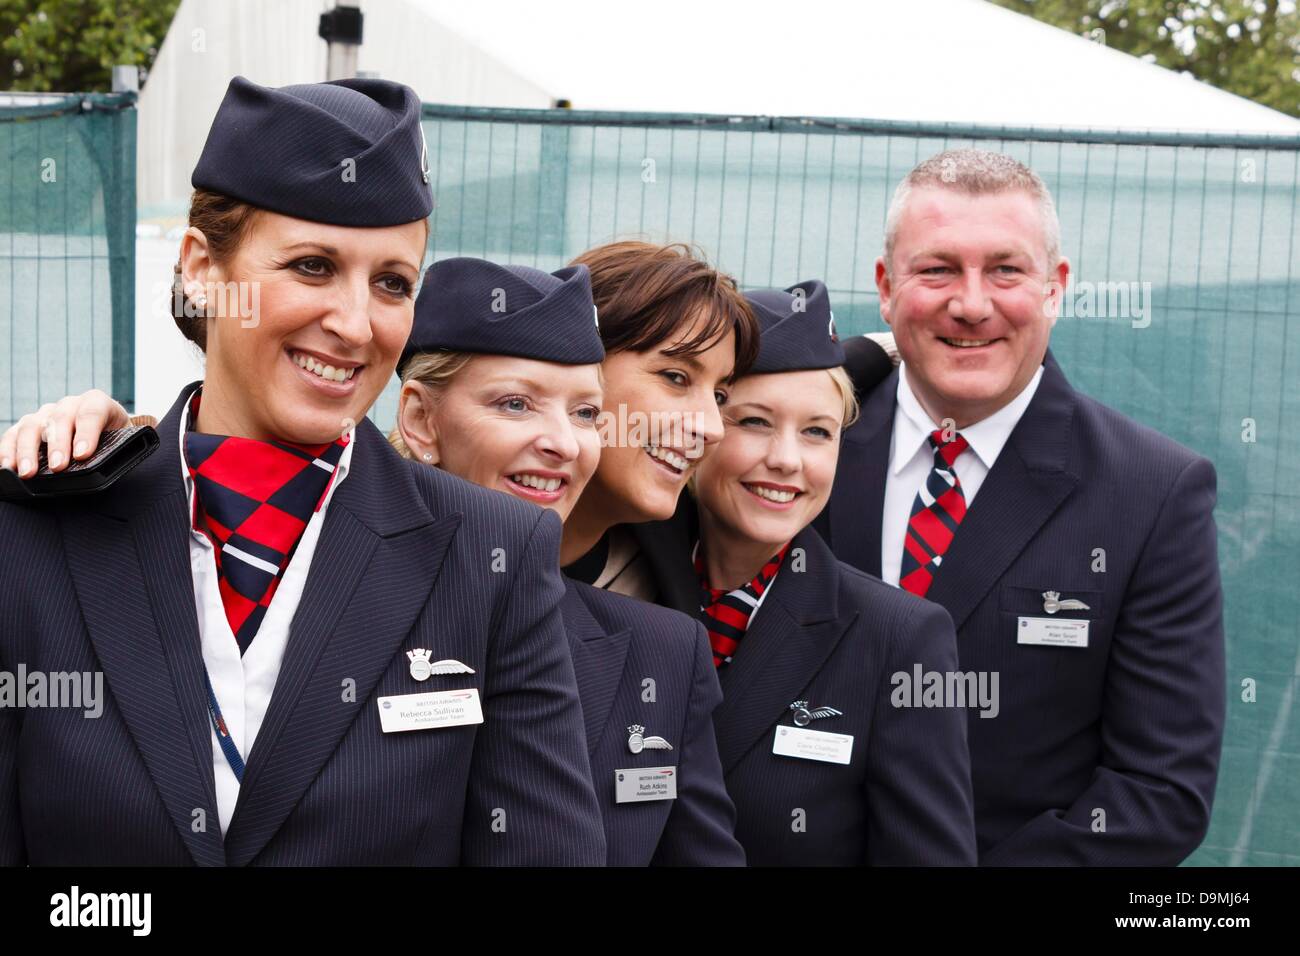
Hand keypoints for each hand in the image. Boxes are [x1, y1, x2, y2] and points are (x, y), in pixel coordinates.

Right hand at [0, 390, 131, 477]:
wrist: (108, 433)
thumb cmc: (115, 440)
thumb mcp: (122, 441)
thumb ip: (113, 450)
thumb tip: (98, 470)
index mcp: (97, 403)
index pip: (91, 412)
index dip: (86, 432)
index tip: (82, 455)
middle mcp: (69, 405)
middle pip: (59, 418)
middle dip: (58, 444)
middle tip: (58, 467)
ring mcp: (46, 414)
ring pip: (32, 425)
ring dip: (27, 450)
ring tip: (27, 472)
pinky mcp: (29, 426)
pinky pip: (13, 435)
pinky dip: (8, 450)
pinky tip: (6, 467)